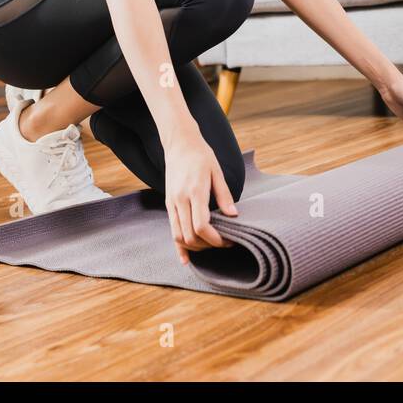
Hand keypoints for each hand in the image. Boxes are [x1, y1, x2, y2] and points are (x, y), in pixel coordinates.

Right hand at [163, 126, 238, 265]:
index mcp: (195, 191)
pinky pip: (172, 230)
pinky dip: (178, 247)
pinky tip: (185, 259)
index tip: (229, 240)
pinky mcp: (168, 204)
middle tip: (224, 242)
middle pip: (190, 236)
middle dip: (208, 246)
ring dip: (195, 247)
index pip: (201, 226)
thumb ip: (224, 195)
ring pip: (178, 236)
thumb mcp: (217, 172)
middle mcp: (180, 200)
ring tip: (210, 245)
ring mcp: (172, 203)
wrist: (179, 144)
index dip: (215, 239)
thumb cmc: (201, 155)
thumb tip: (233, 215)